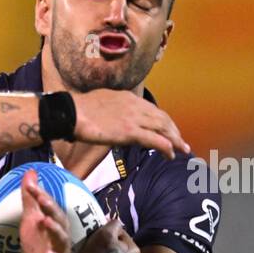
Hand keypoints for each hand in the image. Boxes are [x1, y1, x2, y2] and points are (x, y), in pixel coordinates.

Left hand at [18, 169, 73, 252]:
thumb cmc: (41, 245)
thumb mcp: (31, 221)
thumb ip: (30, 199)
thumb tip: (30, 173)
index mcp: (54, 222)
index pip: (48, 206)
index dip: (40, 195)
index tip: (29, 185)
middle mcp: (60, 234)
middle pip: (59, 219)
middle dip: (51, 209)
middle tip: (42, 199)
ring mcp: (61, 251)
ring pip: (62, 239)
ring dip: (54, 230)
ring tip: (45, 221)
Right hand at [71, 89, 189, 158]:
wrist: (72, 113)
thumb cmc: (80, 110)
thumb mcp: (102, 101)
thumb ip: (113, 107)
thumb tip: (112, 116)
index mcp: (128, 98)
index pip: (152, 109)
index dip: (163, 121)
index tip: (168, 130)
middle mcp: (135, 106)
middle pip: (162, 118)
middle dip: (174, 131)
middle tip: (180, 142)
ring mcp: (134, 119)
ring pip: (163, 128)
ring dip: (175, 140)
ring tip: (181, 150)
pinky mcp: (130, 132)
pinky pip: (155, 140)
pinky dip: (166, 147)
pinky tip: (170, 154)